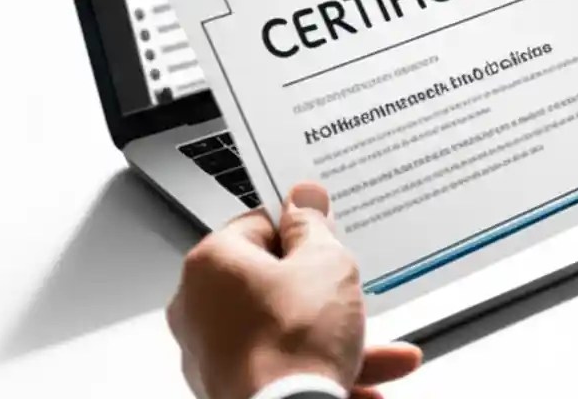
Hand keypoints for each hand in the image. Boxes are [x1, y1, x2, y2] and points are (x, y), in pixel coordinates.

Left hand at [167, 183, 421, 398]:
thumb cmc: (295, 342)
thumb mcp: (326, 264)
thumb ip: (314, 227)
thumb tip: (304, 198)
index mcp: (213, 262)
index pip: (261, 224)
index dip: (303, 228)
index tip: (328, 233)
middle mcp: (199, 305)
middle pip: (274, 281)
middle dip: (325, 292)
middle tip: (351, 290)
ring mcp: (209, 351)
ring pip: (284, 330)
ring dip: (334, 337)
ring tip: (379, 350)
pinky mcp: (225, 387)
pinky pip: (280, 365)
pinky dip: (318, 368)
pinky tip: (362, 381)